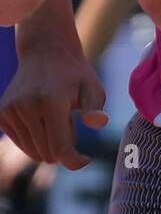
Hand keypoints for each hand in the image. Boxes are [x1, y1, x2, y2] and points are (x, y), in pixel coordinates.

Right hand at [0, 45, 107, 168]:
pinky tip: (42, 118)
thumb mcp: (93, 87)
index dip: (74, 161)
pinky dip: (35, 140)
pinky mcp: (0, 115)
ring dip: (49, 143)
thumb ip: (96, 108)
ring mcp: (10, 111)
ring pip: (33, 152)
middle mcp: (26, 107)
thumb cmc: (74, 74)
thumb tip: (99, 123)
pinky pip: (21, 144)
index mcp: (51, 101)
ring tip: (56, 118)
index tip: (86, 159)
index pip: (60, 148)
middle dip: (63, 147)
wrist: (45, 52)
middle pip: (46, 154)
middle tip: (70, 122)